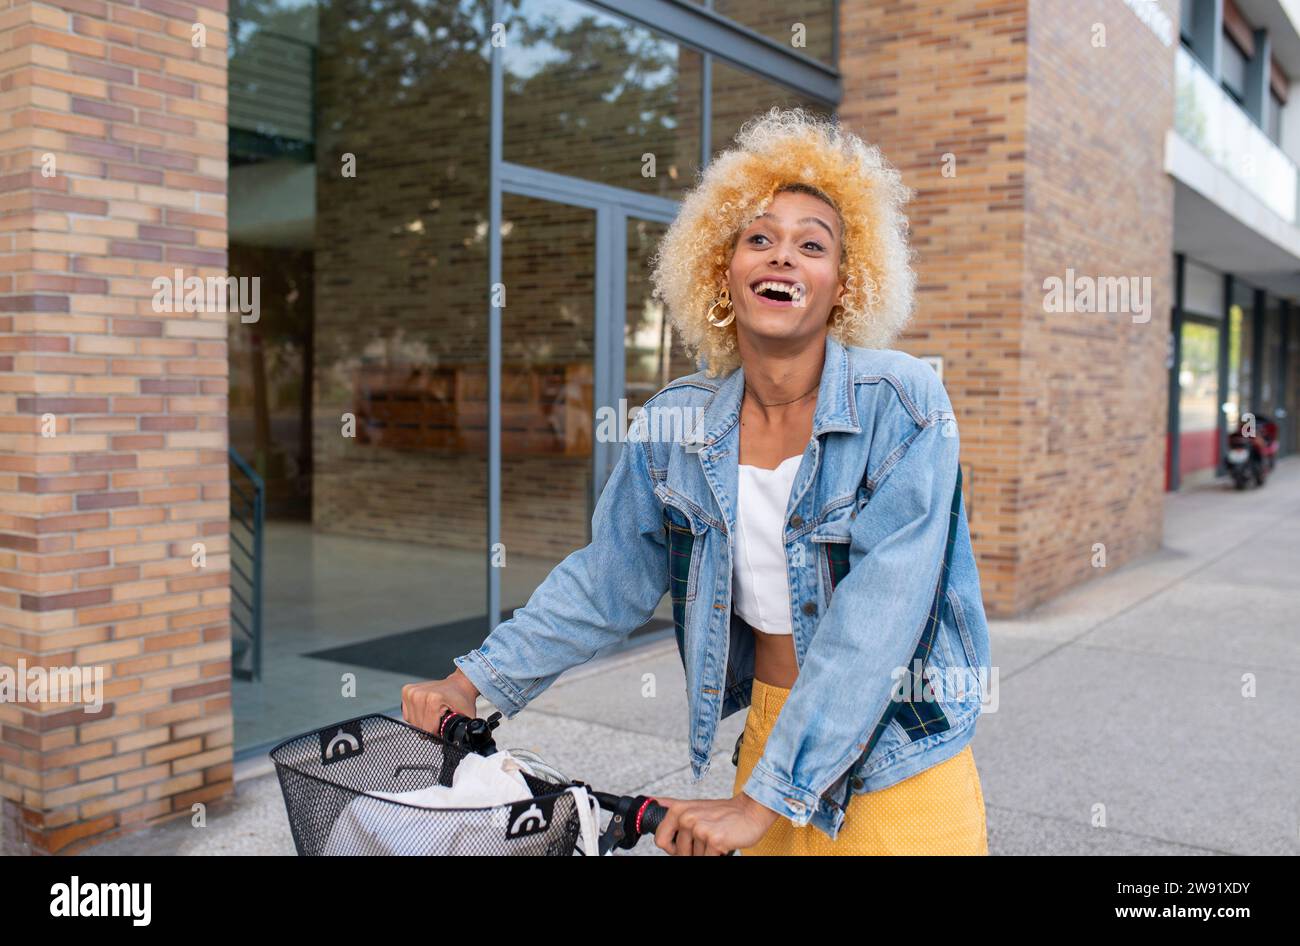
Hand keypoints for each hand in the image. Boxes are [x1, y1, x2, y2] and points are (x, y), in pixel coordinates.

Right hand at [401, 670, 479, 733]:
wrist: (458, 684)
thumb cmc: (462, 700)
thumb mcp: (466, 718)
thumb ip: (464, 732)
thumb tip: (463, 746)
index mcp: (433, 700)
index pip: (428, 730)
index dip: (437, 734)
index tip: (444, 726)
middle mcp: (420, 694)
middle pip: (419, 727)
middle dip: (430, 729)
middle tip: (440, 720)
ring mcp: (412, 692)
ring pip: (412, 722)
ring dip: (423, 723)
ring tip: (434, 714)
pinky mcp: (407, 691)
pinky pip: (407, 714)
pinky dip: (416, 716)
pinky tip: (426, 711)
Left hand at [650, 792, 780, 854]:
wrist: (751, 811)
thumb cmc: (723, 812)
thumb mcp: (693, 805)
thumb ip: (671, 805)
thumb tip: (651, 802)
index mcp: (678, 810)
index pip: (660, 840)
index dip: (672, 848)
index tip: (683, 845)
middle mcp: (686, 818)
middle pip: (679, 853)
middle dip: (693, 852)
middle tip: (706, 840)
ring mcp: (699, 829)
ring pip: (694, 858)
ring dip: (706, 853)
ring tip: (715, 839)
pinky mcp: (714, 840)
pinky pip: (707, 860)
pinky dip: (716, 856)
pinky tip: (722, 844)